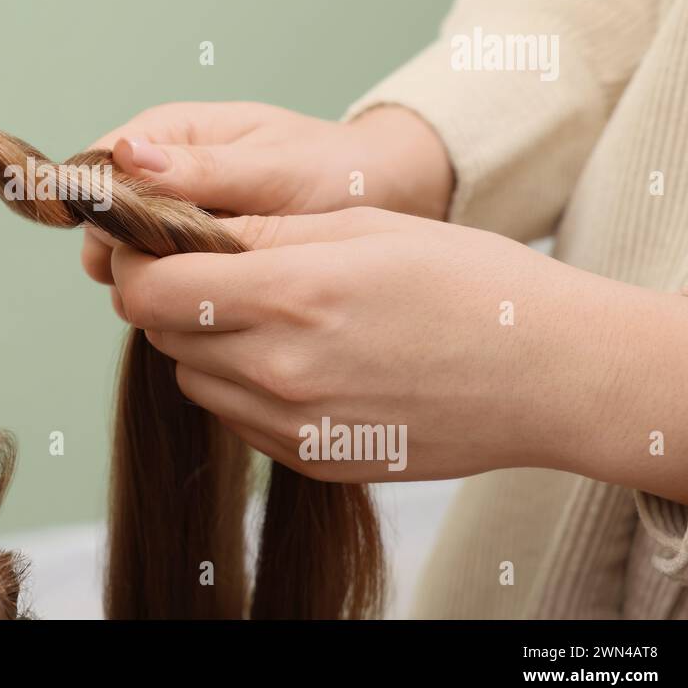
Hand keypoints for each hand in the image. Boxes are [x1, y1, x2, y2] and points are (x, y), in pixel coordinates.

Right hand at [81, 102, 453, 289]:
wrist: (382, 197)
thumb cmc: (334, 169)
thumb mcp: (274, 168)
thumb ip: (202, 168)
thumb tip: (127, 157)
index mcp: (170, 132)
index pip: (98, 170)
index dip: (99, 211)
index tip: (128, 250)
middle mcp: (159, 173)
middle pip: (103, 222)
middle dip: (129, 256)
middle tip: (183, 279)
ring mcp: (172, 217)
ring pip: (127, 259)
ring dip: (156, 280)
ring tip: (211, 291)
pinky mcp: (191, 256)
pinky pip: (162, 279)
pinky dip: (180, 294)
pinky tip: (213, 305)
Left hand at [110, 207, 687, 502]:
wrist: (550, 373)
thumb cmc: (468, 282)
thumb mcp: (362, 227)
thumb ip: (261, 233)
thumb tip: (182, 229)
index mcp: (291, 296)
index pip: (151, 290)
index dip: (137, 262)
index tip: (150, 243)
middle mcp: (281, 371)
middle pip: (164, 336)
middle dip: (170, 297)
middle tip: (210, 267)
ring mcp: (295, 426)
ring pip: (194, 379)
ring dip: (203, 343)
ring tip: (263, 311)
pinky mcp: (313, 460)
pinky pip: (237, 419)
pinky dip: (241, 384)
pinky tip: (296, 355)